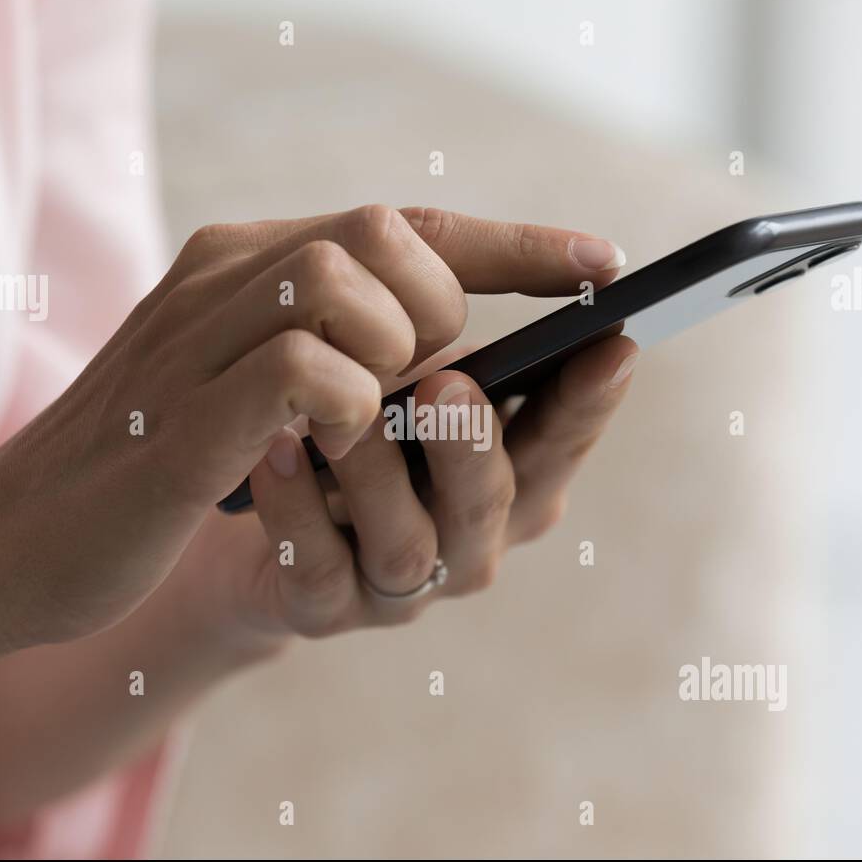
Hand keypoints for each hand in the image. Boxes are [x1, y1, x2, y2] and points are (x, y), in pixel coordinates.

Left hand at [123, 209, 635, 648]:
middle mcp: (465, 533)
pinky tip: (274, 457)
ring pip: (407, 548)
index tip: (610, 343)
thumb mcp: (404, 358)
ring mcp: (395, 581)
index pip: (559, 437)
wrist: (250, 495)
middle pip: (490, 504)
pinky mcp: (321, 608)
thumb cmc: (348, 412)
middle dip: (474, 447)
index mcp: (506, 469)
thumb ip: (458, 319)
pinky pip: (317, 574)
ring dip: (375, 477)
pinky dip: (298, 516)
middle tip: (449, 385)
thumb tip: (572, 253)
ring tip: (334, 414)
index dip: (587, 400)